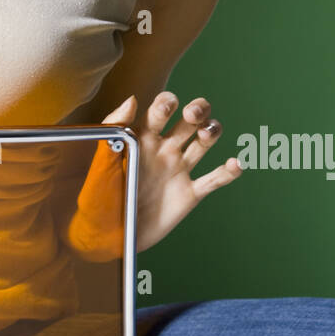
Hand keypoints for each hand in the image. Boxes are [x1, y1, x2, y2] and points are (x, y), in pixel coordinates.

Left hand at [64, 91, 241, 260]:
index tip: (169, 104)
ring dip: (212, 131)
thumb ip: (114, 128)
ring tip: (208, 133)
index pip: (160, 111)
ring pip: (204, 143)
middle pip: (189, 120)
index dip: (167, 103)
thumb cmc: (98, 195)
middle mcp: (164, 150)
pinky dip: (228, 172)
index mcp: (142, 138)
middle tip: (194, 114)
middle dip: (197, 110)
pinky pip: (213, 180)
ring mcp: (178, 170)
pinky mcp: (189, 194)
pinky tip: (235, 163)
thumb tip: (133, 98)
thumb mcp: (101, 160)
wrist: (107, 236)